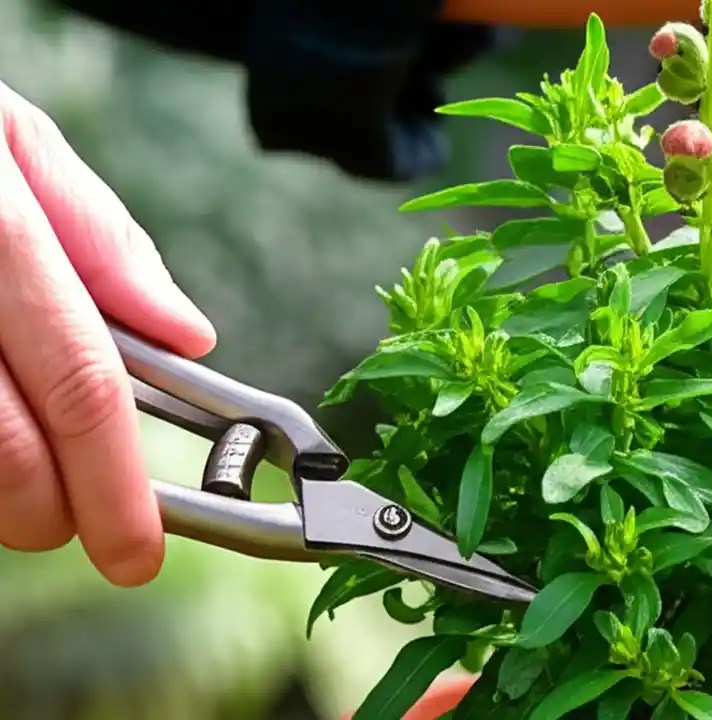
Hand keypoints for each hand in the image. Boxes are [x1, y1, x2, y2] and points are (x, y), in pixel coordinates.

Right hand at [0, 82, 215, 584]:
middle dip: (55, 512)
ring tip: (36, 483)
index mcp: (0, 230)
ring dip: (0, 498)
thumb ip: (102, 239)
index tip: (140, 547)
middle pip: (7, 449)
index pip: (82, 383)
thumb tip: (189, 334)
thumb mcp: (17, 140)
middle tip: (91, 525)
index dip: (116, 483)